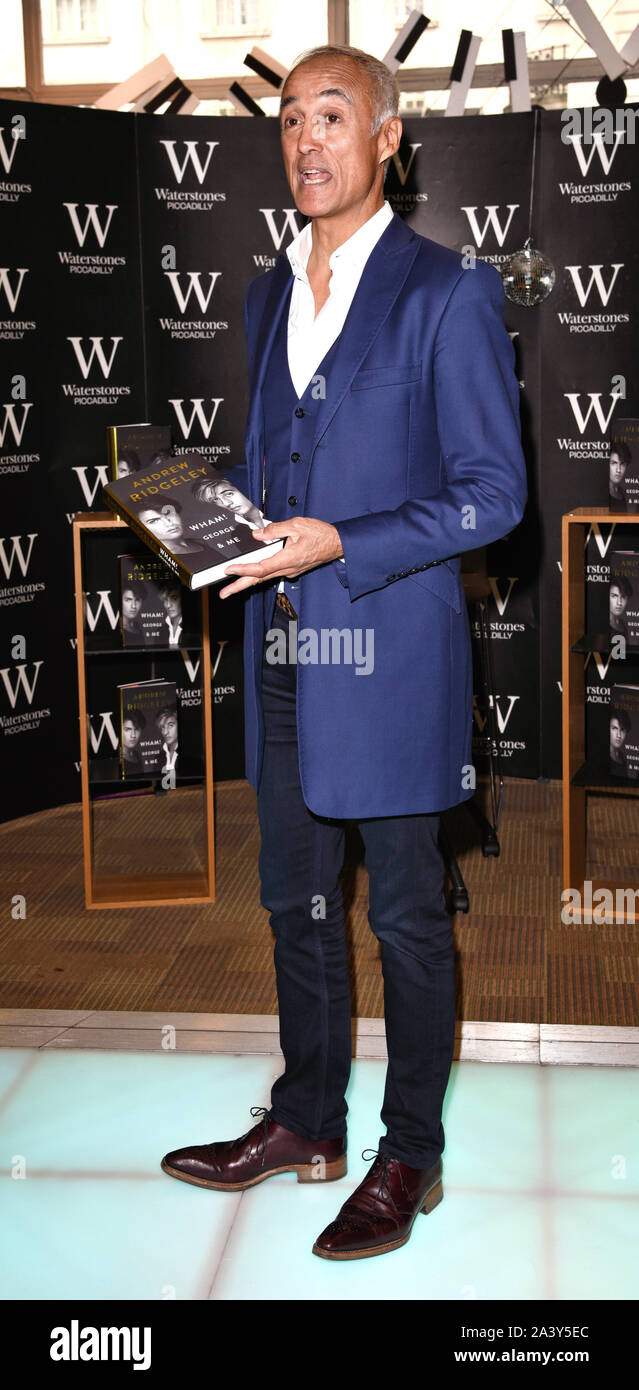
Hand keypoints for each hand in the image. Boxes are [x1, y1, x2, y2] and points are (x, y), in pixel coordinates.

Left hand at [219, 517, 342, 598]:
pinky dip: (259, 574)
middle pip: (259, 579)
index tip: (230, 570)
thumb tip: (258, 535)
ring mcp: (290, 571)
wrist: (338, 544)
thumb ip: (276, 530)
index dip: (243, 570)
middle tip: (224, 593)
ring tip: (232, 587)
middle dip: (240, 586)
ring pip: (264, 577)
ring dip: (247, 581)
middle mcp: (287, 569)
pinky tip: (251, 573)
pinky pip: (272, 573)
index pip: (260, 568)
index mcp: (288, 559)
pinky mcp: (292, 569)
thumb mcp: (297, 525)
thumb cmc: (321, 534)